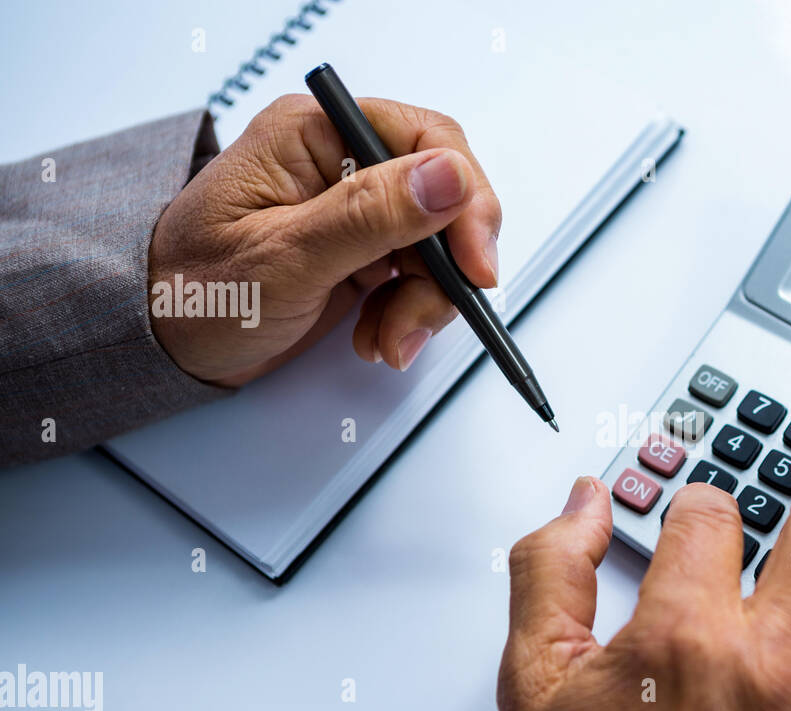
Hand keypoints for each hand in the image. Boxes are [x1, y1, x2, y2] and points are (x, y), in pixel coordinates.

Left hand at [148, 95, 501, 385]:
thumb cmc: (194, 293)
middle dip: (445, 266)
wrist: (164, 344)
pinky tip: (378, 336)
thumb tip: (449, 177)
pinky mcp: (364, 252)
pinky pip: (420, 276)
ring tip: (388, 339)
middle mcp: (340, 162)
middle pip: (445, 198)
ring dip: (427, 301)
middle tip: (425, 315)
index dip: (465, 200)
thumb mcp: (286, 258)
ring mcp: (355, 210)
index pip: (427, 140)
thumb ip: (370, 215)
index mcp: (314, 134)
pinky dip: (411, 314)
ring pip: (439, 245)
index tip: (474, 263)